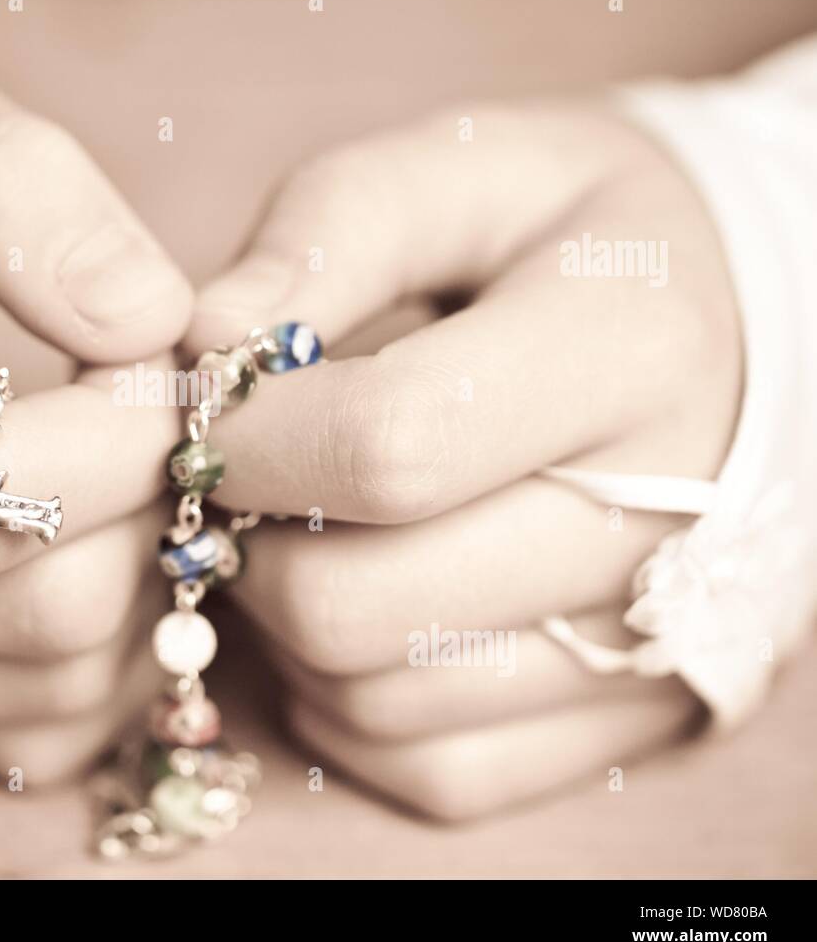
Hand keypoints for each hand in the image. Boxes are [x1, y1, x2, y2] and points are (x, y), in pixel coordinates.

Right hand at [0, 42, 192, 781]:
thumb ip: (17, 190)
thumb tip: (152, 322)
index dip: (125, 434)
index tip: (173, 362)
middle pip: (38, 601)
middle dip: (144, 503)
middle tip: (157, 413)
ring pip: (58, 679)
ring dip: (140, 572)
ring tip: (120, 465)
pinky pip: (41, 727)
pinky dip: (108, 650)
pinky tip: (88, 543)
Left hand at [186, 101, 741, 818]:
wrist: (740, 331)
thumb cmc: (575, 236)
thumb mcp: (467, 170)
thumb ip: (330, 231)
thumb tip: (201, 345)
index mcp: (630, 352)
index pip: (388, 442)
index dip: (249, 438)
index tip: (205, 410)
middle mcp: (663, 523)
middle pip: (360, 604)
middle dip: (249, 544)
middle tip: (242, 481)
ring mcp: (650, 645)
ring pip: (378, 703)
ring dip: (288, 628)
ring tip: (307, 531)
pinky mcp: (629, 722)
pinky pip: (432, 771)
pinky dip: (352, 708)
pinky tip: (362, 610)